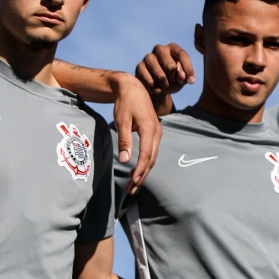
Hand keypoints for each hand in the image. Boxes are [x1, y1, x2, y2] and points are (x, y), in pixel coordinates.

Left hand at [114, 74, 162, 192]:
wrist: (132, 88)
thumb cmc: (125, 103)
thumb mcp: (121, 120)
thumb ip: (124, 140)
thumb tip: (125, 161)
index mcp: (149, 128)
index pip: (147, 155)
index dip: (140, 170)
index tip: (133, 182)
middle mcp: (156, 132)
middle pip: (151, 159)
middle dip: (142, 175)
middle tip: (131, 189)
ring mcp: (156, 133)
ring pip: (152, 156)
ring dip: (143, 171)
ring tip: (132, 184)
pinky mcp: (153, 133)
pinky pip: (151, 151)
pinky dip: (145, 163)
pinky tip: (137, 171)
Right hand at [135, 43, 194, 113]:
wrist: (156, 87)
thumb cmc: (172, 80)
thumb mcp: (181, 80)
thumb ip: (184, 77)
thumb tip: (182, 75)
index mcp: (172, 48)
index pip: (182, 55)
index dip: (188, 69)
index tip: (191, 81)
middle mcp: (160, 49)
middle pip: (171, 65)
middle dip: (174, 78)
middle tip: (173, 82)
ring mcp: (148, 57)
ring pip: (160, 75)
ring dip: (165, 84)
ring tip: (165, 85)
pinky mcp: (139, 67)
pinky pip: (150, 81)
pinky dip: (156, 88)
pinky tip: (157, 89)